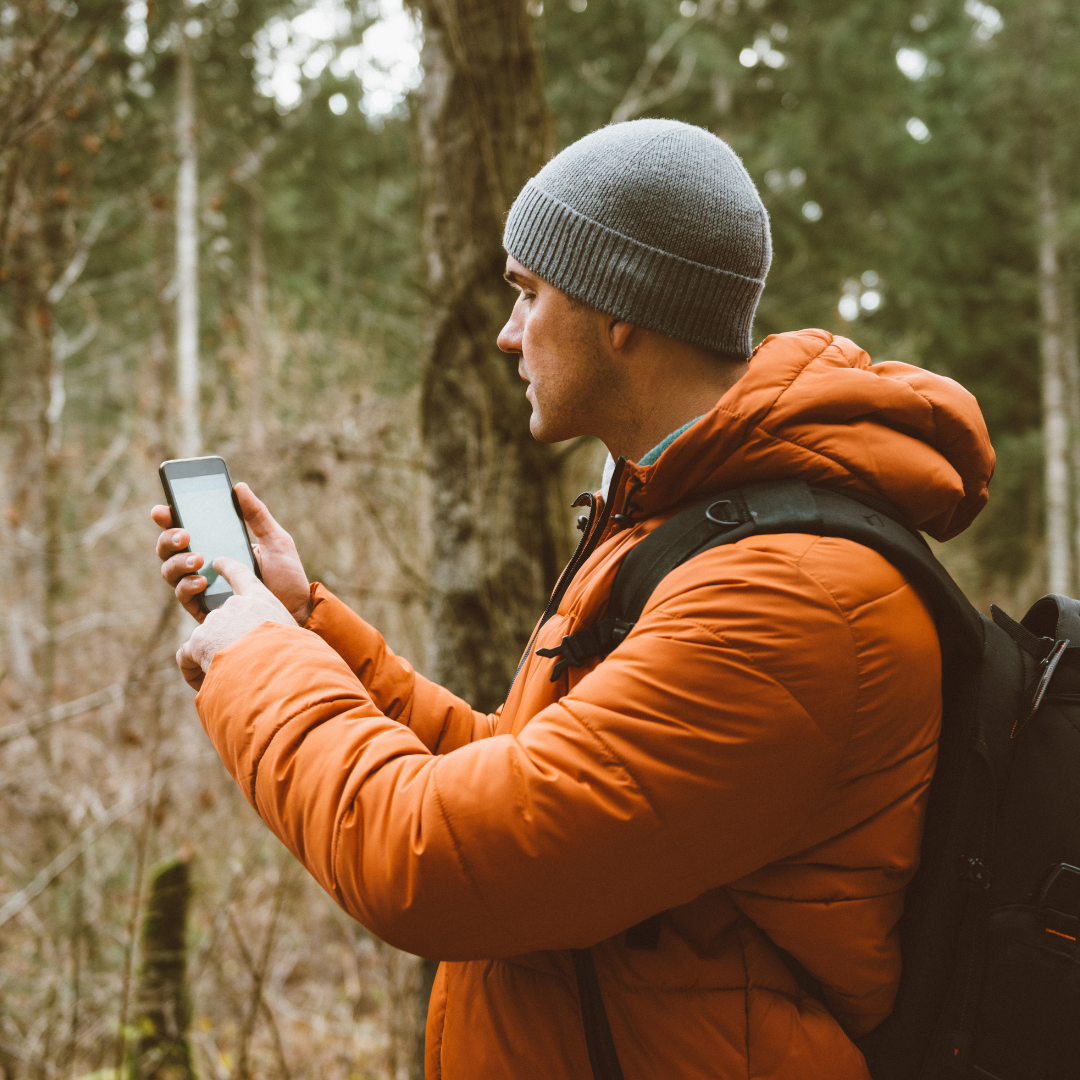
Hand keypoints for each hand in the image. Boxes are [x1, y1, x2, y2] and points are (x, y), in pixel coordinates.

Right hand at [153, 482, 312, 625]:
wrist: (298, 612)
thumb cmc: (288, 577)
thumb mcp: (276, 541)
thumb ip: (257, 515)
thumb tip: (238, 487)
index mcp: (218, 544)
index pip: (185, 527)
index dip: (169, 518)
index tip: (163, 509)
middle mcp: (204, 565)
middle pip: (170, 549)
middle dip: (169, 539)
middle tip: (184, 534)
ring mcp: (202, 587)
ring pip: (170, 572)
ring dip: (177, 563)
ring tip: (197, 559)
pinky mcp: (205, 609)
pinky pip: (184, 597)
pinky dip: (187, 587)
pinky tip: (200, 581)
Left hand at [176, 557, 295, 689]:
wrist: (277, 671)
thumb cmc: (293, 658)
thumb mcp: (293, 637)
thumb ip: (279, 634)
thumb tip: (276, 649)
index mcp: (261, 599)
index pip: (241, 574)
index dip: (228, 567)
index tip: (218, 562)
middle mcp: (235, 605)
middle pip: (222, 619)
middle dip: (225, 640)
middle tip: (238, 664)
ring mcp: (214, 622)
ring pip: (206, 641)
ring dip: (212, 658)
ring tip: (229, 679)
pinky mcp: (199, 641)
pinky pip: (187, 656)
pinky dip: (192, 671)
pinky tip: (205, 683)